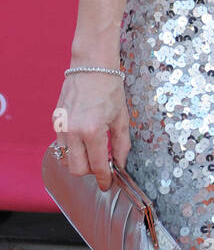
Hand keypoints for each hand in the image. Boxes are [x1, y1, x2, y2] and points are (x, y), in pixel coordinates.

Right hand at [53, 73, 130, 189]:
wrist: (91, 66)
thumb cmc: (110, 88)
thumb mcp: (121, 117)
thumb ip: (121, 144)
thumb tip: (120, 163)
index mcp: (93, 130)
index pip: (97, 165)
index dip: (104, 178)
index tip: (108, 184)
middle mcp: (73, 131)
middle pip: (77, 169)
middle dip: (90, 171)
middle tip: (102, 164)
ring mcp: (62, 126)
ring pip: (66, 159)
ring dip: (79, 160)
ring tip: (93, 150)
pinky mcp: (55, 121)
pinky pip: (61, 144)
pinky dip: (72, 147)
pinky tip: (83, 137)